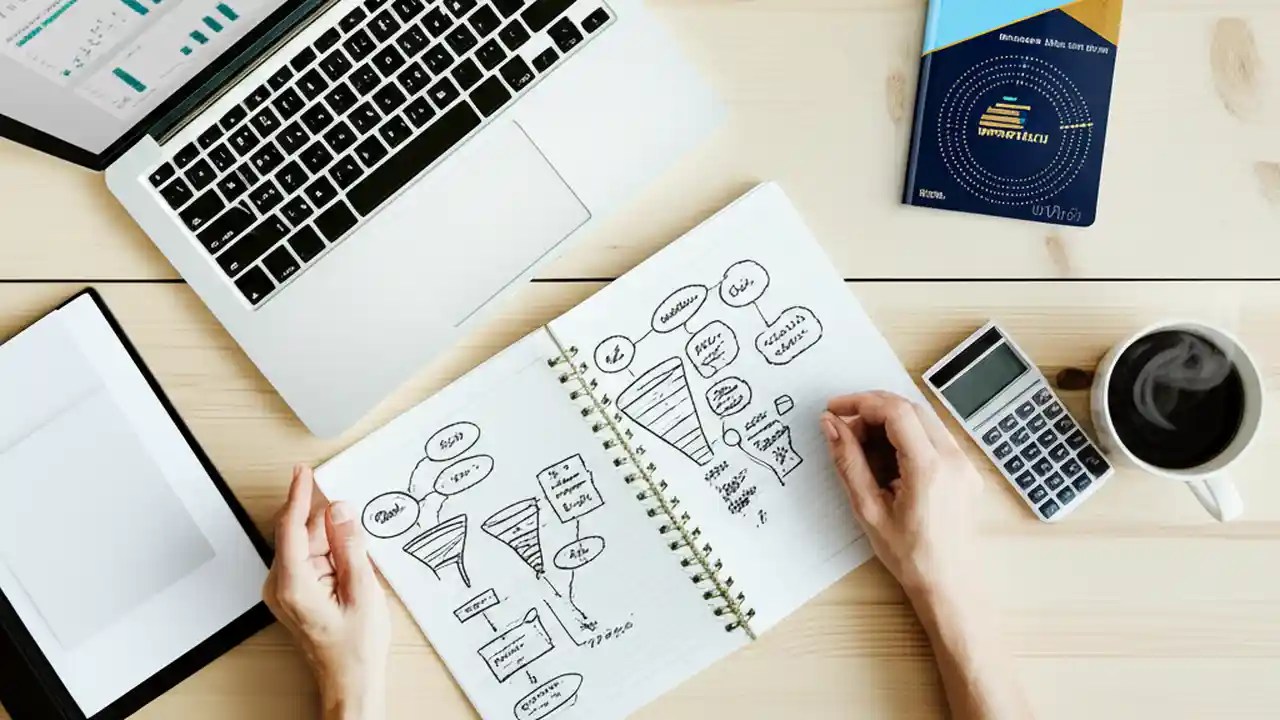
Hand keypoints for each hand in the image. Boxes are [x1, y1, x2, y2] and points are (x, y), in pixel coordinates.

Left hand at [264, 465, 390, 719]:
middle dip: (327, 525)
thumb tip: (341, 511)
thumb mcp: (363, 590)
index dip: (298, 495)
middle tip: (355, 529)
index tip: (303, 472)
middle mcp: (281, 586)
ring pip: (306, 545)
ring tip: (357, 567)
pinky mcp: (294, 592)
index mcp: (294, 584)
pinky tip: (349, 569)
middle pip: (300, 533)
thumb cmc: (356, 647)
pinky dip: (329, 555)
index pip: (290, 527)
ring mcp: (285, 590)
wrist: (350, 680)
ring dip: (332, 543)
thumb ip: (350, 546)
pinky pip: (309, 559)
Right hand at [821, 392, 983, 599]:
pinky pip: (934, 435)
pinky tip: (887, 456)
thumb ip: (848, 461)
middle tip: (844, 428)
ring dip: (889, 420)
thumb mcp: (868, 509)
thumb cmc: (909, 555)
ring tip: (862, 444)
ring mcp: (964, 463)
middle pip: (910, 408)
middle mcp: (953, 460)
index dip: (861, 403)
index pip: (896, 412)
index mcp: (929, 470)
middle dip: (873, 410)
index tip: (835, 409)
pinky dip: (906, 434)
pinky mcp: (966, 469)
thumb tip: (831, 425)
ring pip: (923, 418)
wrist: (948, 583)